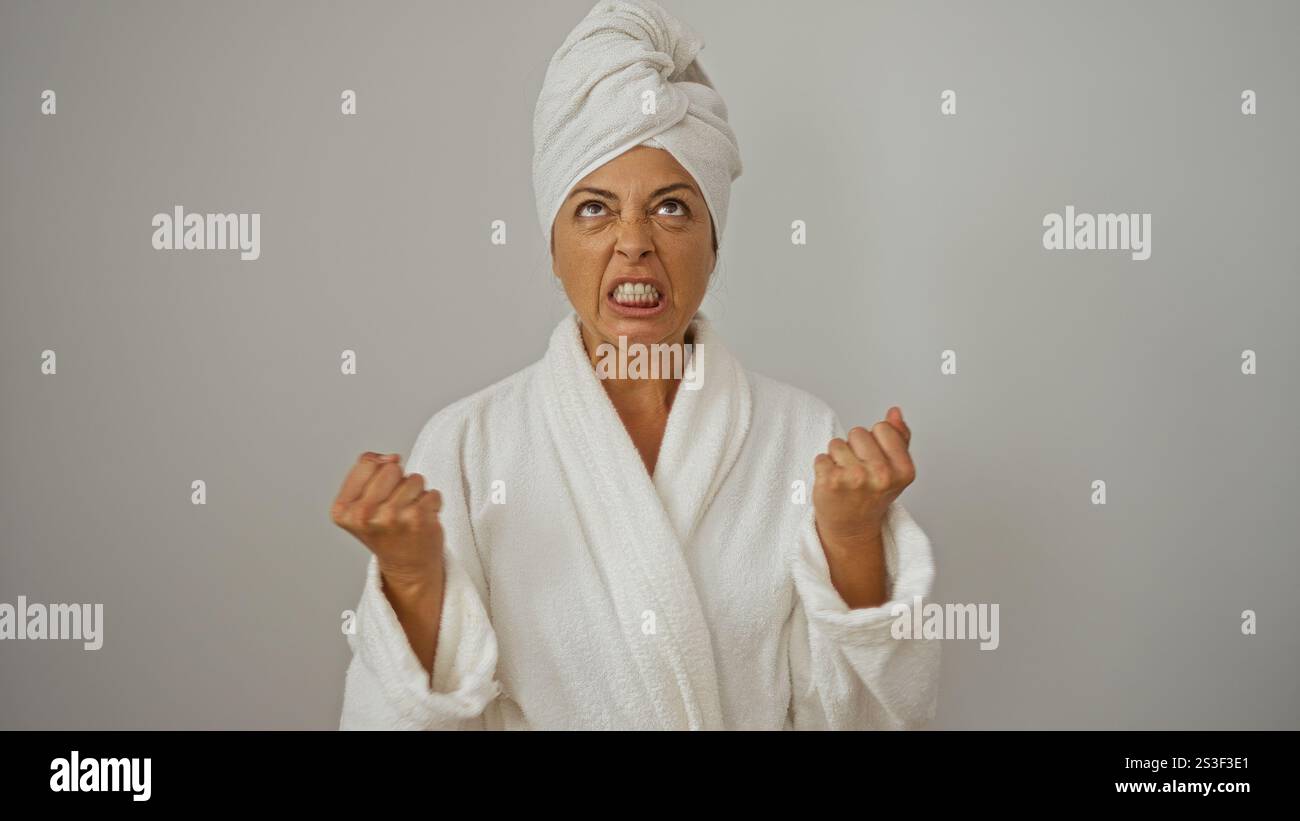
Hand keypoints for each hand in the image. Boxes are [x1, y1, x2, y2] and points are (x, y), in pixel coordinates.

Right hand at [330, 452, 444, 589]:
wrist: (407, 568)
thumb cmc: (386, 531)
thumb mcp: (361, 503)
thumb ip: (367, 470)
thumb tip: (392, 457)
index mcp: (343, 509)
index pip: (367, 462)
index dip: (379, 475)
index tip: (379, 497)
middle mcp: (363, 514)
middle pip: (391, 467)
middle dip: (398, 482)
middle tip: (396, 507)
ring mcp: (390, 516)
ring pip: (414, 479)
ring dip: (416, 495)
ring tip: (409, 515)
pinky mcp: (417, 519)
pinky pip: (432, 492)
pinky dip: (432, 504)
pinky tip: (422, 521)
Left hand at [812, 406, 915, 548]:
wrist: (852, 528)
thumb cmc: (872, 495)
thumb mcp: (895, 469)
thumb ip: (899, 438)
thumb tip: (894, 411)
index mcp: (903, 469)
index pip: (882, 428)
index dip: (875, 442)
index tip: (875, 462)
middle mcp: (882, 475)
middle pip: (858, 432)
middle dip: (854, 448)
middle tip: (858, 473)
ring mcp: (856, 479)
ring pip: (837, 443)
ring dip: (837, 458)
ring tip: (845, 479)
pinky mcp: (831, 483)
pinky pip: (821, 457)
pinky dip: (823, 468)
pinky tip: (832, 484)